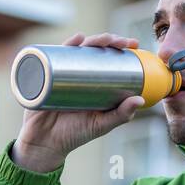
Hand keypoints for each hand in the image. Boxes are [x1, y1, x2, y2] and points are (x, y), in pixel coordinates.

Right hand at [11, 32, 145, 173]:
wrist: (43, 144)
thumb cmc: (72, 135)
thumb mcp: (100, 125)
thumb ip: (120, 115)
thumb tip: (140, 100)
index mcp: (91, 82)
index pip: (106, 57)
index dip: (119, 46)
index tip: (133, 43)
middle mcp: (76, 74)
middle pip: (93, 49)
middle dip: (108, 40)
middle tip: (122, 43)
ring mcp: (60, 73)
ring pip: (77, 49)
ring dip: (91, 39)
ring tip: (103, 40)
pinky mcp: (46, 77)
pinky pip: (55, 57)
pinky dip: (66, 46)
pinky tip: (77, 40)